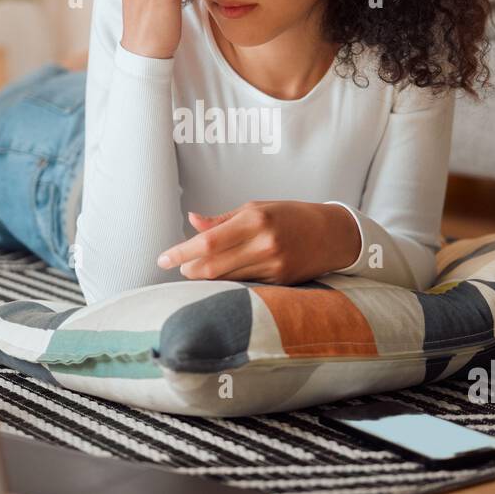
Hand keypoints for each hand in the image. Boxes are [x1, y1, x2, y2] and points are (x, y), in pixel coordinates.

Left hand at [155, 201, 361, 283]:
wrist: (332, 235)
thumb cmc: (290, 216)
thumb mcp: (256, 208)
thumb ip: (222, 220)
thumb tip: (192, 221)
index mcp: (255, 221)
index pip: (207, 242)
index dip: (180, 252)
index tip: (162, 259)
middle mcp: (263, 245)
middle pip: (211, 267)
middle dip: (188, 269)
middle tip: (179, 266)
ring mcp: (272, 267)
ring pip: (224, 280)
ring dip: (205, 277)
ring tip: (196, 270)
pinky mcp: (279, 283)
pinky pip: (243, 285)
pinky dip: (226, 282)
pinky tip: (221, 277)